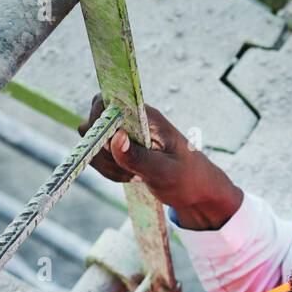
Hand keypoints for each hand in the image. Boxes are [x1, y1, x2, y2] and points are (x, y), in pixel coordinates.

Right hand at [79, 96, 242, 229]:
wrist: (197, 191)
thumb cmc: (188, 178)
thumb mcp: (165, 171)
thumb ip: (139, 157)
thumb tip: (115, 137)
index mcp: (146, 116)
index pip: (107, 100)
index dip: (99, 120)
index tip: (109, 146)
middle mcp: (133, 119)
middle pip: (95, 121)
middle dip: (101, 149)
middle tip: (127, 169)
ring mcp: (125, 133)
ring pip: (94, 142)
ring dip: (106, 164)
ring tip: (134, 176)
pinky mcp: (122, 148)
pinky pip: (101, 156)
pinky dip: (110, 170)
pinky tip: (132, 177)